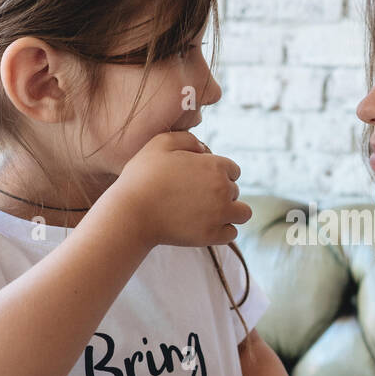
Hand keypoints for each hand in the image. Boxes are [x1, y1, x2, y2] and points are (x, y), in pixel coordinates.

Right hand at [102, 130, 251, 247]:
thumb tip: (204, 149)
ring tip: (210, 213)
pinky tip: (206, 226)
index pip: (233, 170)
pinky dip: (222, 231)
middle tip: (195, 198)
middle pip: (235, 191)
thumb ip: (187, 140)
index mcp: (215, 166)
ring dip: (230, 212)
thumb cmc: (142, 176)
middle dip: (221, 193)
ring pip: (243, 213)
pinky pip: (231, 234)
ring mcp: (219, 214)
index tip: (200, 180)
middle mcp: (223, 190)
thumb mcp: (161, 143)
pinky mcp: (212, 236)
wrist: (131, 212)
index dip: (218, 174)